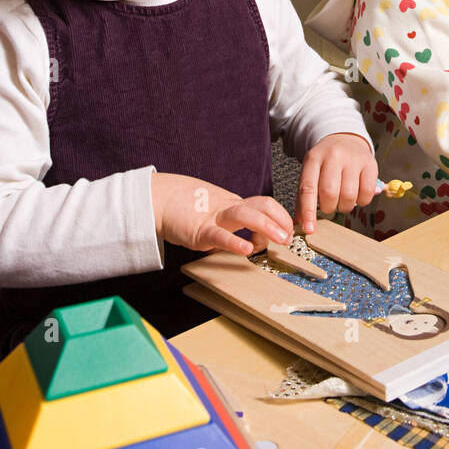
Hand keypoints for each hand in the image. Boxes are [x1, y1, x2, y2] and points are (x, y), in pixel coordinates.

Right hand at [150, 173, 292, 255]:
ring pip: (246, 215)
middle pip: (262, 205)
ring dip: (267, 227)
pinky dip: (235, 242)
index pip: (264, 204)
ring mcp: (214, 218)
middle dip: (280, 220)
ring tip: (280, 239)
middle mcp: (227, 208)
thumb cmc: (185, 208)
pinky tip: (246, 249)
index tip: (289, 229)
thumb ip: (232, 224)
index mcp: (233, 204)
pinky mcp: (199, 231)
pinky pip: (220, 236)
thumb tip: (252, 241)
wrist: (158, 199)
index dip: (280, 215)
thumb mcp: (214, 214)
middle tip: (289, 236)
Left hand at [295, 133, 377, 232]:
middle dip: (329, 208)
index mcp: (314, 158)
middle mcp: (333, 156)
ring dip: (345, 206)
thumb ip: (304, 197)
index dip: (308, 212)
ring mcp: (353, 159)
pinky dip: (361, 201)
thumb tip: (300, 223)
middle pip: (330, 193)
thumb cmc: (326, 161)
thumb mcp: (310, 172)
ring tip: (343, 199)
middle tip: (330, 205)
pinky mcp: (370, 164)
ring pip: (349, 195)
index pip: (308, 188)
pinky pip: (366, 193)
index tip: (309, 229)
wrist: (345, 139)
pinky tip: (357, 194)